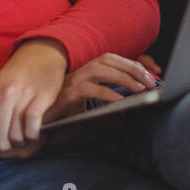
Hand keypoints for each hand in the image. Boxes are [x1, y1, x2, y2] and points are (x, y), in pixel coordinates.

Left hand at [0, 38, 67, 158]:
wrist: (39, 56)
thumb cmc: (14, 80)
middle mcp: (2, 95)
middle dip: (6, 147)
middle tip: (12, 142)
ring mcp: (22, 96)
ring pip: (16, 137)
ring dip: (21, 141)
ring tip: (24, 134)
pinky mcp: (42, 97)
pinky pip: (32, 128)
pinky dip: (33, 135)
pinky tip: (34, 131)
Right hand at [42, 52, 158, 123]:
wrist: (35, 130)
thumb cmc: (59, 122)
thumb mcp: (88, 119)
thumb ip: (104, 117)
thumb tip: (123, 120)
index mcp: (86, 75)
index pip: (113, 61)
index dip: (133, 64)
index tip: (153, 72)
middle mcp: (79, 73)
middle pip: (109, 59)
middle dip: (133, 67)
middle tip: (151, 81)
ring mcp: (72, 81)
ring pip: (101, 68)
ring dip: (124, 76)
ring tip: (140, 89)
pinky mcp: (67, 93)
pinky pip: (90, 88)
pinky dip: (107, 93)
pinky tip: (121, 101)